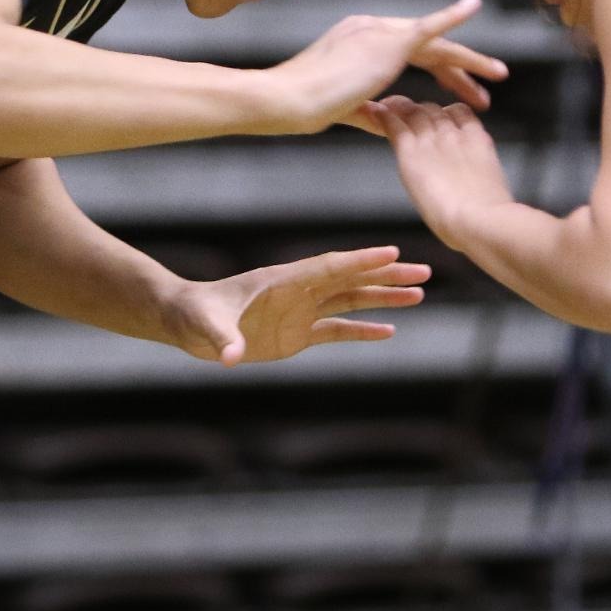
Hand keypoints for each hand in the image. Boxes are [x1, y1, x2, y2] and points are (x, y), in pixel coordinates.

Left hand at [164, 245, 430, 365]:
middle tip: (424, 271)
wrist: (186, 322)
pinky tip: (390, 331)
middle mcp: (298, 291)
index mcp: (282, 282)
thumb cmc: (194, 318)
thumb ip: (221, 339)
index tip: (393, 253)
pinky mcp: (297, 333)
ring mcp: (300, 310)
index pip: (329, 268)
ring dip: (383, 297)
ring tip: (418, 295)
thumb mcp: (206, 328)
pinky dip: (363, 330)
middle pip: (350, 279)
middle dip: (386, 274)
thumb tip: (229, 358)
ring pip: (351, 300)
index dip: (361, 261)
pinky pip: (337, 329)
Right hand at [265, 0, 507, 135]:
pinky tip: (473, 7)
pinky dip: (452, 16)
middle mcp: (372, 29)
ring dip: (469, 62)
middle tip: (484, 91)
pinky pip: (428, 27)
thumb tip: (390, 124)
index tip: (458, 93)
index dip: (439, 73)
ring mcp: (380, 32)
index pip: (410, 53)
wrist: (291, 99)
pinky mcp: (388, 41)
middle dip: (459, 70)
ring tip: (498, 75)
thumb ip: (371, 113)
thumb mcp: (346, 108)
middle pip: (428, 48)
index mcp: (362, 41)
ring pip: (437, 45)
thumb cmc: (307, 107)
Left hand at [367, 96, 514, 252]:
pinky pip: (394, 125)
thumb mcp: (492, 189)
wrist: (480, 221)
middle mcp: (454, 134)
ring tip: (386, 108)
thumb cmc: (490, 220)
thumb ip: (481, 180)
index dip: (446, 113)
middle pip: (433, 109)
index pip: (459, 111)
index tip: (436, 120)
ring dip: (400, 109)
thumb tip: (478, 194)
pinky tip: (375, 112)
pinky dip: (383, 116)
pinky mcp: (411, 153)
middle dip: (420, 110)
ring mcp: (432, 141)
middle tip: (405, 113)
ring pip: (413, 113)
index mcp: (478, 141)